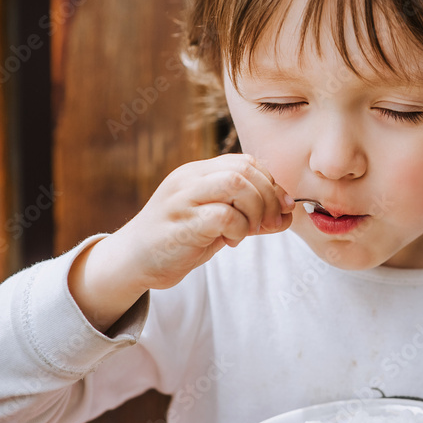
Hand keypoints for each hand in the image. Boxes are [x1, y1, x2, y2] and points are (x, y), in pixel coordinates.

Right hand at [69, 154, 293, 330]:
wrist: (133, 261)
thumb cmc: (180, 239)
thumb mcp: (219, 222)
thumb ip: (251, 215)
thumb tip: (289, 213)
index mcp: (198, 172)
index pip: (246, 161)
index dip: (271, 184)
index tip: (279, 209)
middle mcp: (189, 178)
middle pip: (244, 169)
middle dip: (268, 198)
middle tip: (267, 224)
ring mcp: (182, 199)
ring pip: (235, 184)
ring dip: (254, 210)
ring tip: (247, 231)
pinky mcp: (180, 224)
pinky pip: (223, 215)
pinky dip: (238, 229)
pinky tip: (230, 241)